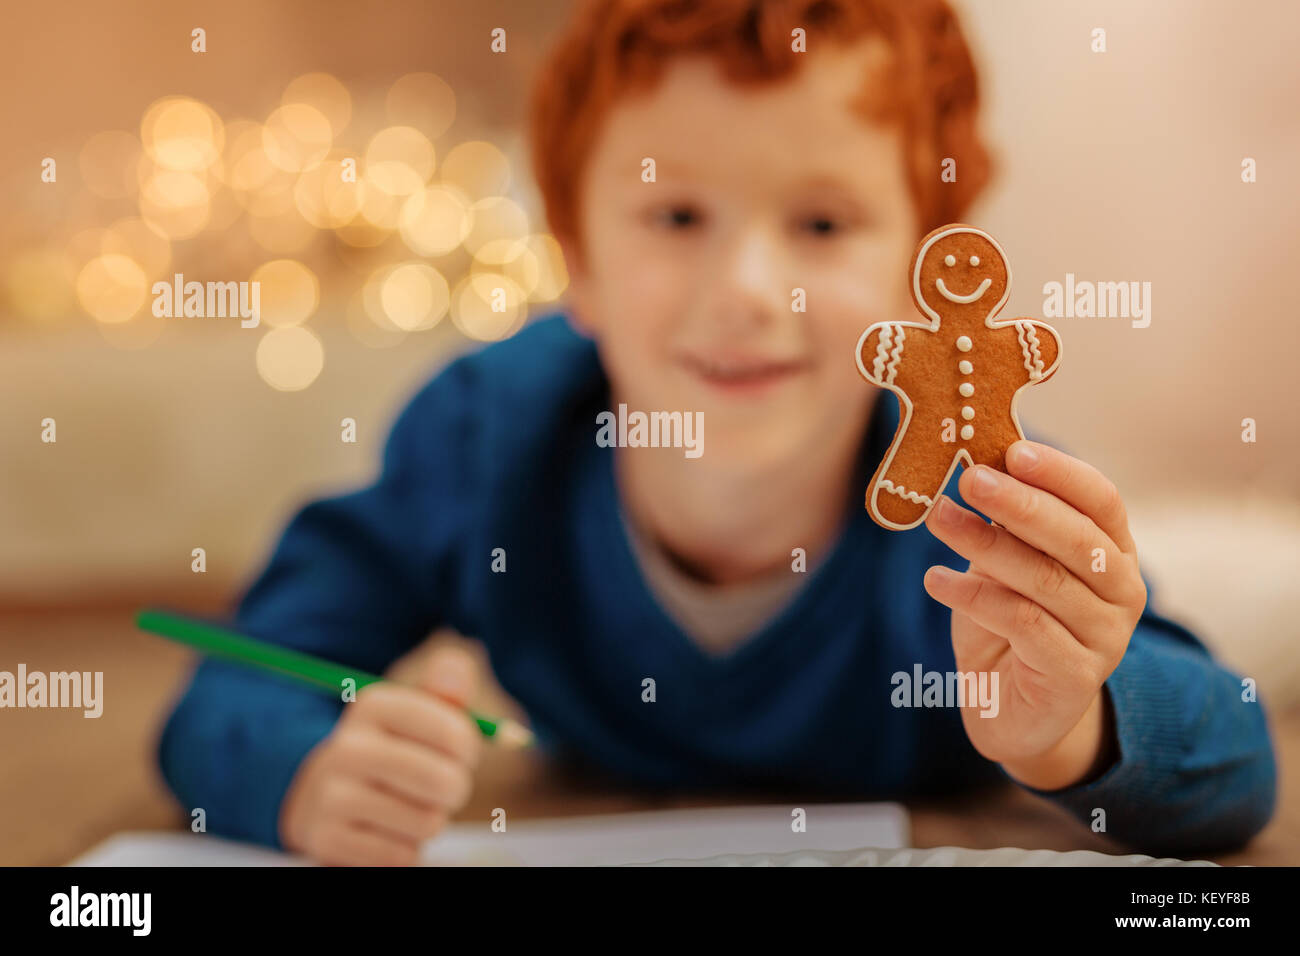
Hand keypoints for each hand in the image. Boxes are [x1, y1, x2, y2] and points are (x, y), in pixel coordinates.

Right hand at [279, 643, 482, 864]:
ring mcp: (332, 796)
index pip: (453, 732)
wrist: (320, 793)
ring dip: (430, 821)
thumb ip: (448, 690)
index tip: (460, 751)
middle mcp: (347, 747)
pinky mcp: (328, 840)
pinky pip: (402, 855)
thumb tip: (468, 680)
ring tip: (408, 806)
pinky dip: (406, 848)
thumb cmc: (391, 748)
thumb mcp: (415, 711)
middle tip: (443, 786)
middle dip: (456, 789)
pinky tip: (386, 831)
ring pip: (427, 823)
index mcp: (373, 705)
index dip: (468, 749)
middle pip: (443, 782)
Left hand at [922, 440, 1145, 790]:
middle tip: (970, 480)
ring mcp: (1105, 637)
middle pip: (1077, 538)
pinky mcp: (1075, 675)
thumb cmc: (1006, 622)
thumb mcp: (1003, 564)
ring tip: (938, 519)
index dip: (1061, 473)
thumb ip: (1002, 523)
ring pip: (1047, 580)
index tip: (1013, 450)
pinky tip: (934, 579)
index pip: (1101, 501)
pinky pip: (1023, 623)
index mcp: (1112, 551)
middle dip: (1020, 504)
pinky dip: (974, 596)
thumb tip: (972, 465)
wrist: (1008, 708)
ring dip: (986, 544)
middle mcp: (1121, 591)